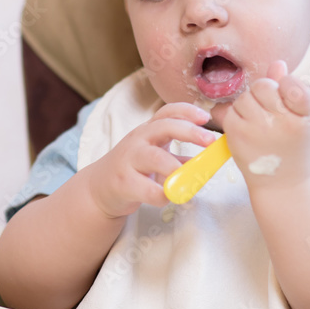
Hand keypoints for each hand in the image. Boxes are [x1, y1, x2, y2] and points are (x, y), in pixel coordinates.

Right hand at [85, 102, 213, 217]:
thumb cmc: (133, 170)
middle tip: (209, 141)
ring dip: (176, 168)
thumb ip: (180, 158)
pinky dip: (163, 195)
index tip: (206, 117)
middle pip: (163, 127)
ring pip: (155, 158)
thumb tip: (210, 162)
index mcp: (148, 131)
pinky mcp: (123, 182)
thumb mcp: (155, 156)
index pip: (166, 112)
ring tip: (189, 180)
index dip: (186, 111)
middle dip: (189, 131)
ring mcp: (128, 160)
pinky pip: (148, 189)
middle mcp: (138, 140)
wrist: (99, 188)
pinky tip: (168, 197)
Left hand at [223, 60, 309, 187]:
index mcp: (304, 116)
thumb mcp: (302, 118)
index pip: (294, 85)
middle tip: (271, 109)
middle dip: (265, 92)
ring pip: (245, 96)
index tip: (287, 92)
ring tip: (260, 120)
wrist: (283, 183)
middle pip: (263, 86)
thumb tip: (278, 64)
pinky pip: (231, 110)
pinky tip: (248, 128)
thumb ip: (290, 90)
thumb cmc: (295, 146)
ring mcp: (256, 129)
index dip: (287, 83)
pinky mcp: (236, 135)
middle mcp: (281, 123)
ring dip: (250, 103)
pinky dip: (237, 115)